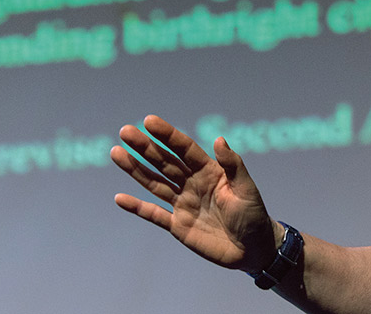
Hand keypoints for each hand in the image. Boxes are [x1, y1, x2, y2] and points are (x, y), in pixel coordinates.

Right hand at [110, 115, 279, 271]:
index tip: (149, 121)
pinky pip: (153, 214)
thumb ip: (232, 165)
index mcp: (209, 171)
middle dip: (145, 147)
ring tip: (116, 153)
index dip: (167, 135)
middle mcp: (192, 183)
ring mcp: (183, 203)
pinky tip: (120, 198)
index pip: (184, 149)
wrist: (253, 249)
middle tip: (125, 131)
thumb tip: (219, 139)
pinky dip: (137, 207)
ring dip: (136, 170)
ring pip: (155, 183)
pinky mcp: (177, 226)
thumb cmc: (254, 214)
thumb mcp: (246, 188)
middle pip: (164, 162)